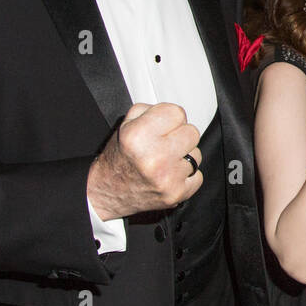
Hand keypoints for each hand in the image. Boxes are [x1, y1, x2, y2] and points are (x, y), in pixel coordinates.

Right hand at [86, 103, 202, 220]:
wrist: (108, 192)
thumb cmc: (119, 158)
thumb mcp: (125, 125)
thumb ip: (150, 111)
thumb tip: (174, 113)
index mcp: (139, 136)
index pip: (177, 112)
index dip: (170, 117)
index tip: (163, 125)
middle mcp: (154, 158)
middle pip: (192, 132)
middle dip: (180, 135)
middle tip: (165, 143)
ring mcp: (167, 178)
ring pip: (196, 154)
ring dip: (183, 156)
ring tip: (164, 161)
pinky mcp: (176, 194)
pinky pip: (197, 176)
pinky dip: (186, 176)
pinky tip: (169, 175)